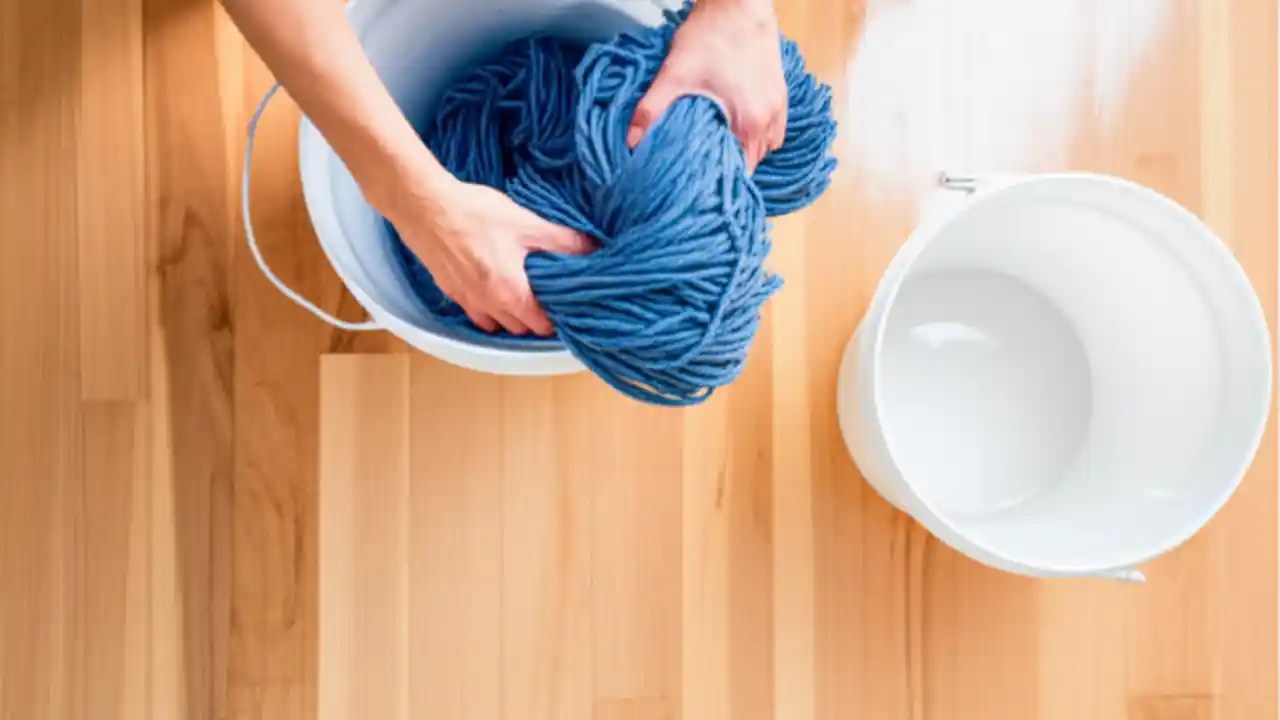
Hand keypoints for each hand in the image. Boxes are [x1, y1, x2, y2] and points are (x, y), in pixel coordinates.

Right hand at [389, 179, 593, 335]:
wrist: (424, 205)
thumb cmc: (475, 214)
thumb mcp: (526, 224)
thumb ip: (562, 241)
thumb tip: (593, 249)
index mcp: (510, 293)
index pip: (541, 325)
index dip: (557, 318)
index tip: (565, 304)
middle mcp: (487, 305)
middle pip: (519, 328)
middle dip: (535, 318)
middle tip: (547, 295)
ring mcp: (466, 300)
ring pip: (495, 323)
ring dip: (510, 316)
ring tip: (521, 292)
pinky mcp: (449, 290)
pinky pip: (475, 311)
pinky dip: (488, 307)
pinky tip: (492, 285)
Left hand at [627, 0, 785, 171]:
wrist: (738, 2)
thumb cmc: (710, 37)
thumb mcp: (675, 74)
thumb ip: (652, 109)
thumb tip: (632, 141)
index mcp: (750, 123)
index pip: (742, 171)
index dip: (721, 180)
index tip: (702, 184)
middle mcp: (771, 119)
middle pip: (754, 160)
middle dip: (730, 165)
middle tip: (705, 166)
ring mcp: (780, 104)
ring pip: (767, 145)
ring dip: (746, 149)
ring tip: (721, 147)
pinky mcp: (781, 91)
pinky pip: (774, 126)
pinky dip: (758, 132)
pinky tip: (737, 124)